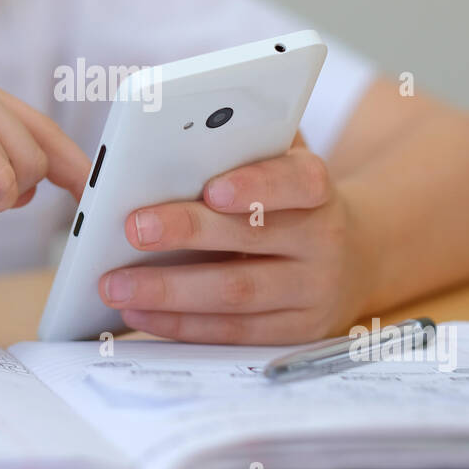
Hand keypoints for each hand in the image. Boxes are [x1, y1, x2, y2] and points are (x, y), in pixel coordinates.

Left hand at [97, 132, 375, 343]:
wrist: (353, 258)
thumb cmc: (287, 201)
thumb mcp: (278, 164)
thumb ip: (239, 148)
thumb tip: (171, 136)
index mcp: (316, 188)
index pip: (297, 182)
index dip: (256, 184)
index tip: (212, 189)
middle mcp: (323, 239)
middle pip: (251, 240)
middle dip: (187, 233)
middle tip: (133, 228)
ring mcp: (312, 291)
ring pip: (236, 293)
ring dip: (169, 291)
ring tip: (116, 284)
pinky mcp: (295, 332)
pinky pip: (232, 332)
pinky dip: (181, 324)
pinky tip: (140, 312)